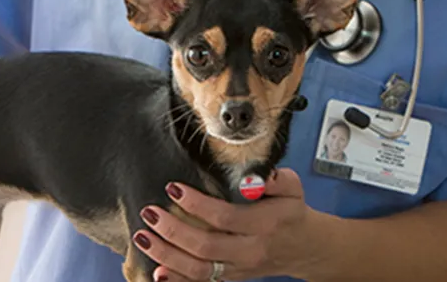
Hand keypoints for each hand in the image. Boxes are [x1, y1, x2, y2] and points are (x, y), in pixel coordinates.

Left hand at [132, 168, 323, 280]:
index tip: (174, 188)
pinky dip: (178, 280)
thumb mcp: (293, 188)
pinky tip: (157, 272)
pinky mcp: (230, 278)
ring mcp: (238, 268)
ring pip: (198, 269)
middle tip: (151, 212)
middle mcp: (250, 251)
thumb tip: (255, 175)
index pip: (225, 217)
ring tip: (143, 237)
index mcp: (265, 225)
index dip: (197, 204)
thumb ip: (275, 178)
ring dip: (166, 255)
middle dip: (173, 230)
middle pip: (205, 246)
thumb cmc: (292, 212)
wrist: (304, 248)